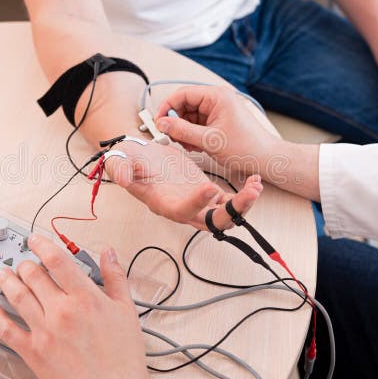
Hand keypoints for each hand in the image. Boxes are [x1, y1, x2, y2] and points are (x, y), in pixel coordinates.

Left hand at [0, 235, 160, 378]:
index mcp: (85, 297)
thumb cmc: (123, 357)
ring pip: (17, 296)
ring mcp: (43, 331)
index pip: (56, 260)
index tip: (35, 240)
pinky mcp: (32, 352)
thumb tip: (108, 253)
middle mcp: (61, 310)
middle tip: (24, 261)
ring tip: (3, 274)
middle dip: (26, 263)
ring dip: (7, 280)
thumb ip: (115, 277)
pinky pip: (6, 329)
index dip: (42, 244)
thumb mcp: (127, 310)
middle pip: (33, 274)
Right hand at [105, 138, 263, 230]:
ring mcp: (197, 204)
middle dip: (233, 211)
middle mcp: (183, 209)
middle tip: (251, 193)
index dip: (196, 203)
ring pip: (226, 215)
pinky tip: (254, 180)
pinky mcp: (208, 195)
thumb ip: (121, 169)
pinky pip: (230, 202)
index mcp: (163, 203)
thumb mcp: (121, 160)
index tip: (210, 187)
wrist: (143, 156)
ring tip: (256, 185)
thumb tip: (125, 179)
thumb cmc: (130, 159)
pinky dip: (244, 195)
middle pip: (211, 222)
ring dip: (244, 205)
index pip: (182, 210)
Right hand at [154, 86, 276, 168]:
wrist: (265, 158)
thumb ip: (183, 131)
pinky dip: (191, 134)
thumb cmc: (245, 147)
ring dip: (183, 130)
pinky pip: (197, 123)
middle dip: (175, 121)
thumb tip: (162, 124)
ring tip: (187, 145)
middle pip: (184, 104)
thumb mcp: (209, 140)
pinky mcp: (218, 120)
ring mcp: (217, 110)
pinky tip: (194, 146)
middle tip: (170, 137)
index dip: (167, 107)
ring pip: (189, 116)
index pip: (183, 94)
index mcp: (217, 96)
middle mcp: (216, 99)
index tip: (158, 122)